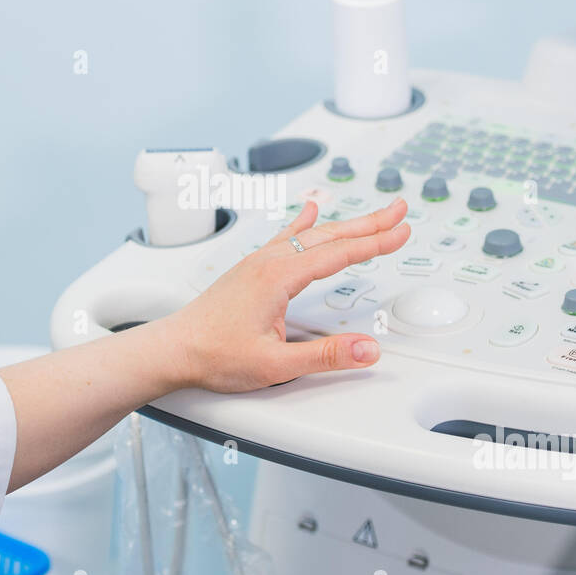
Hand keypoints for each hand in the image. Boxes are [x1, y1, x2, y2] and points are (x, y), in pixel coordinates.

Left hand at [162, 198, 410, 393]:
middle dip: (370, 223)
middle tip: (400, 209)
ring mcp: (259, 262)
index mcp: (278, 277)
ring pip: (311, 234)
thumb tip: (366, 350)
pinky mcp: (251, 269)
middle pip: (330, 235)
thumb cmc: (213, 354)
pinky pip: (286, 236)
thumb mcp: (275, 365)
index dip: (375, 243)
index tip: (402, 232)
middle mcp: (269, 262)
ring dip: (345, 224)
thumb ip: (325, 357)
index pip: (339, 254)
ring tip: (372, 217)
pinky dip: (304, 222)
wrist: (173, 349)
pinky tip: (309, 211)